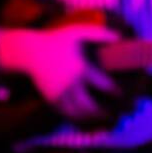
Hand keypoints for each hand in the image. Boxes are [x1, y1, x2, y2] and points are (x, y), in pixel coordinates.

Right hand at [9, 24, 125, 125]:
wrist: (31, 52)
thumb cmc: (56, 41)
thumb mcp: (78, 32)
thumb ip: (100, 34)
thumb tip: (119, 36)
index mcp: (82, 69)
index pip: (104, 86)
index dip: (115, 92)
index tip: (121, 95)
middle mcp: (72, 85)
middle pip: (91, 106)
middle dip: (103, 113)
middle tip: (112, 115)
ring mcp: (60, 94)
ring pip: (78, 113)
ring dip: (90, 119)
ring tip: (99, 120)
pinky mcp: (51, 99)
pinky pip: (65, 114)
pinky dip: (75, 119)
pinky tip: (82, 119)